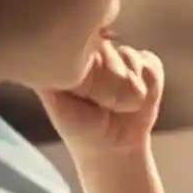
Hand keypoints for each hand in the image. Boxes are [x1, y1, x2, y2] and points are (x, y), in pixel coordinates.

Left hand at [36, 40, 163, 158]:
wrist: (114, 148)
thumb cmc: (81, 128)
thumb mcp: (56, 103)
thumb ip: (48, 76)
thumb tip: (40, 50)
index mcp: (74, 55)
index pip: (84, 43)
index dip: (90, 68)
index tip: (85, 94)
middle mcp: (98, 50)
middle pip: (109, 48)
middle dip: (111, 79)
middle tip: (104, 104)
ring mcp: (124, 57)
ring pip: (131, 56)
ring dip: (130, 86)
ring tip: (120, 105)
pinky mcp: (148, 65)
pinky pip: (151, 64)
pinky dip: (150, 84)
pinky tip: (138, 99)